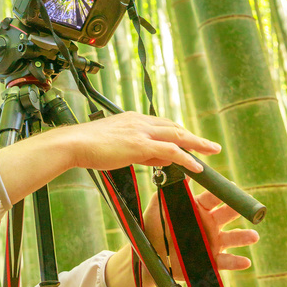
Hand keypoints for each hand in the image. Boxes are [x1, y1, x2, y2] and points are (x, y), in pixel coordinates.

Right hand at [70, 111, 221, 175]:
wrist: (75, 143)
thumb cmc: (90, 146)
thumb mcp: (119, 148)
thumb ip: (140, 152)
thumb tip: (160, 159)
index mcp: (133, 119)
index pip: (162, 125)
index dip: (179, 134)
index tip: (190, 141)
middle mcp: (140, 121)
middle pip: (174, 127)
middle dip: (194, 137)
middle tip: (209, 145)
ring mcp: (141, 132)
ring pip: (177, 136)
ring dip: (197, 144)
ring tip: (212, 151)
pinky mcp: (140, 145)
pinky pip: (170, 151)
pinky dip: (186, 158)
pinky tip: (196, 166)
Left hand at [143, 188, 259, 275]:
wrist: (152, 250)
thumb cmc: (156, 223)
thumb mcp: (161, 203)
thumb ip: (171, 187)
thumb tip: (179, 168)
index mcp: (199, 208)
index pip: (213, 198)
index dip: (222, 192)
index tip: (231, 186)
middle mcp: (209, 224)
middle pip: (226, 215)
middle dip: (237, 210)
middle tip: (248, 207)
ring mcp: (212, 242)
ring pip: (231, 238)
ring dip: (243, 237)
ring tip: (254, 236)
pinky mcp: (211, 260)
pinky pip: (225, 261)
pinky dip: (236, 262)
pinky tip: (245, 261)